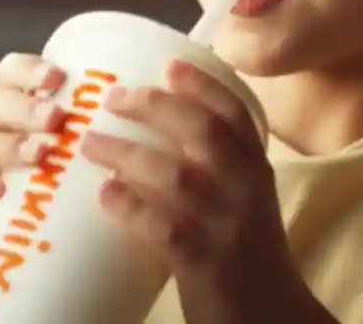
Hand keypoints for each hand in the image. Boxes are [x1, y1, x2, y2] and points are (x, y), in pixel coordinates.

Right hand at [0, 53, 66, 273]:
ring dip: (7, 146)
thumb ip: (77, 135)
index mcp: (2, 106)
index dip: (30, 69)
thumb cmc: (24, 183)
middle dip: (25, 107)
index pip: (8, 73)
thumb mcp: (47, 152)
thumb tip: (139, 123)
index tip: (59, 76)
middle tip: (57, 118)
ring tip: (39, 154)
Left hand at [81, 60, 317, 322]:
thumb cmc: (247, 257)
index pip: (234, 113)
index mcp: (255, 171)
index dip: (202, 84)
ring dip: (128, 153)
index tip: (168, 65)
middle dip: (156, 107)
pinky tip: (105, 194)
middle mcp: (246, 191)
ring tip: (89, 143)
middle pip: (203, 132)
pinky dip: (132, 207)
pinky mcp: (206, 265)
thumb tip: (145, 139)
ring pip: (176, 176)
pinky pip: (165, 228)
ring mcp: (227, 227)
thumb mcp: (242, 204)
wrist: (273, 318)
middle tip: (113, 98)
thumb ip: (210, 171)